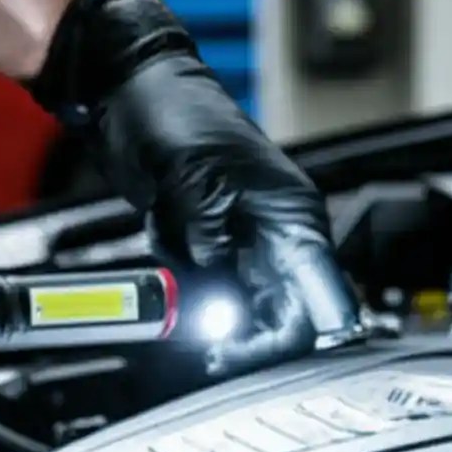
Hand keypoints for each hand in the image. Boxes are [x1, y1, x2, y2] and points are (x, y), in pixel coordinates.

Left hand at [28, 0, 362, 373]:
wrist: (130, 94)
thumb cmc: (175, 112)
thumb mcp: (196, 180)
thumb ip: (213, 244)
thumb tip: (220, 300)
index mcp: (295, 216)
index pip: (321, 299)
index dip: (292, 337)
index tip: (253, 357)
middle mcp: (278, 234)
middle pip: (281, 315)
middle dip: (242, 334)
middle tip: (211, 351)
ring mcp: (244, 241)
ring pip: (238, 306)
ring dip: (202, 297)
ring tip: (175, 253)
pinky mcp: (209, 244)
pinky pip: (202, 285)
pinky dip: (179, 273)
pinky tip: (164, 228)